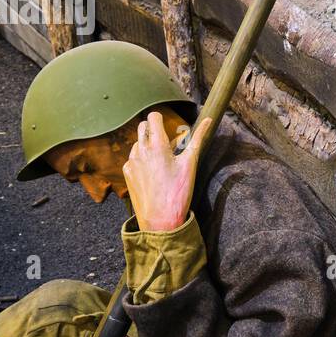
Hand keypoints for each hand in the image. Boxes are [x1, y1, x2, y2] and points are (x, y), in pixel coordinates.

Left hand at [123, 113, 213, 231]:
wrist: (160, 219)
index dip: (162, 119)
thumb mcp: (191, 163)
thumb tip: (207, 119)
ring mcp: (131, 161)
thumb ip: (198, 138)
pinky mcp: (127, 172)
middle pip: (142, 126)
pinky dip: (142, 160)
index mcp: (157, 144)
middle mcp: (141, 150)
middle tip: (167, 143)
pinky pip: (133, 158)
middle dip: (153, 130)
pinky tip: (152, 173)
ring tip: (161, 161)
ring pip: (138, 143)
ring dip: (147, 145)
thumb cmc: (177, 191)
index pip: (153, 117)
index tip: (169, 128)